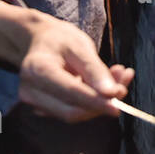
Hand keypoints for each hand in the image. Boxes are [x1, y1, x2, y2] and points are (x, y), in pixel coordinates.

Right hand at [0, 0, 131, 122]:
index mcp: (37, 70)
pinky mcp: (43, 108)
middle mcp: (30, 91)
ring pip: (74, 114)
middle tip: (124, 84)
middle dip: (101, 104)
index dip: (96, 103)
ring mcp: (34, 102)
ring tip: (118, 76)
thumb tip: (112, 94)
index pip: (71, 93)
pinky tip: (105, 84)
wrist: (40, 41)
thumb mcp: (79, 45)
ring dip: (100, 102)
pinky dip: (92, 102)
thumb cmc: (59, 40)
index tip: (118, 107)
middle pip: (72, 111)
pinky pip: (72, 111)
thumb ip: (95, 70)